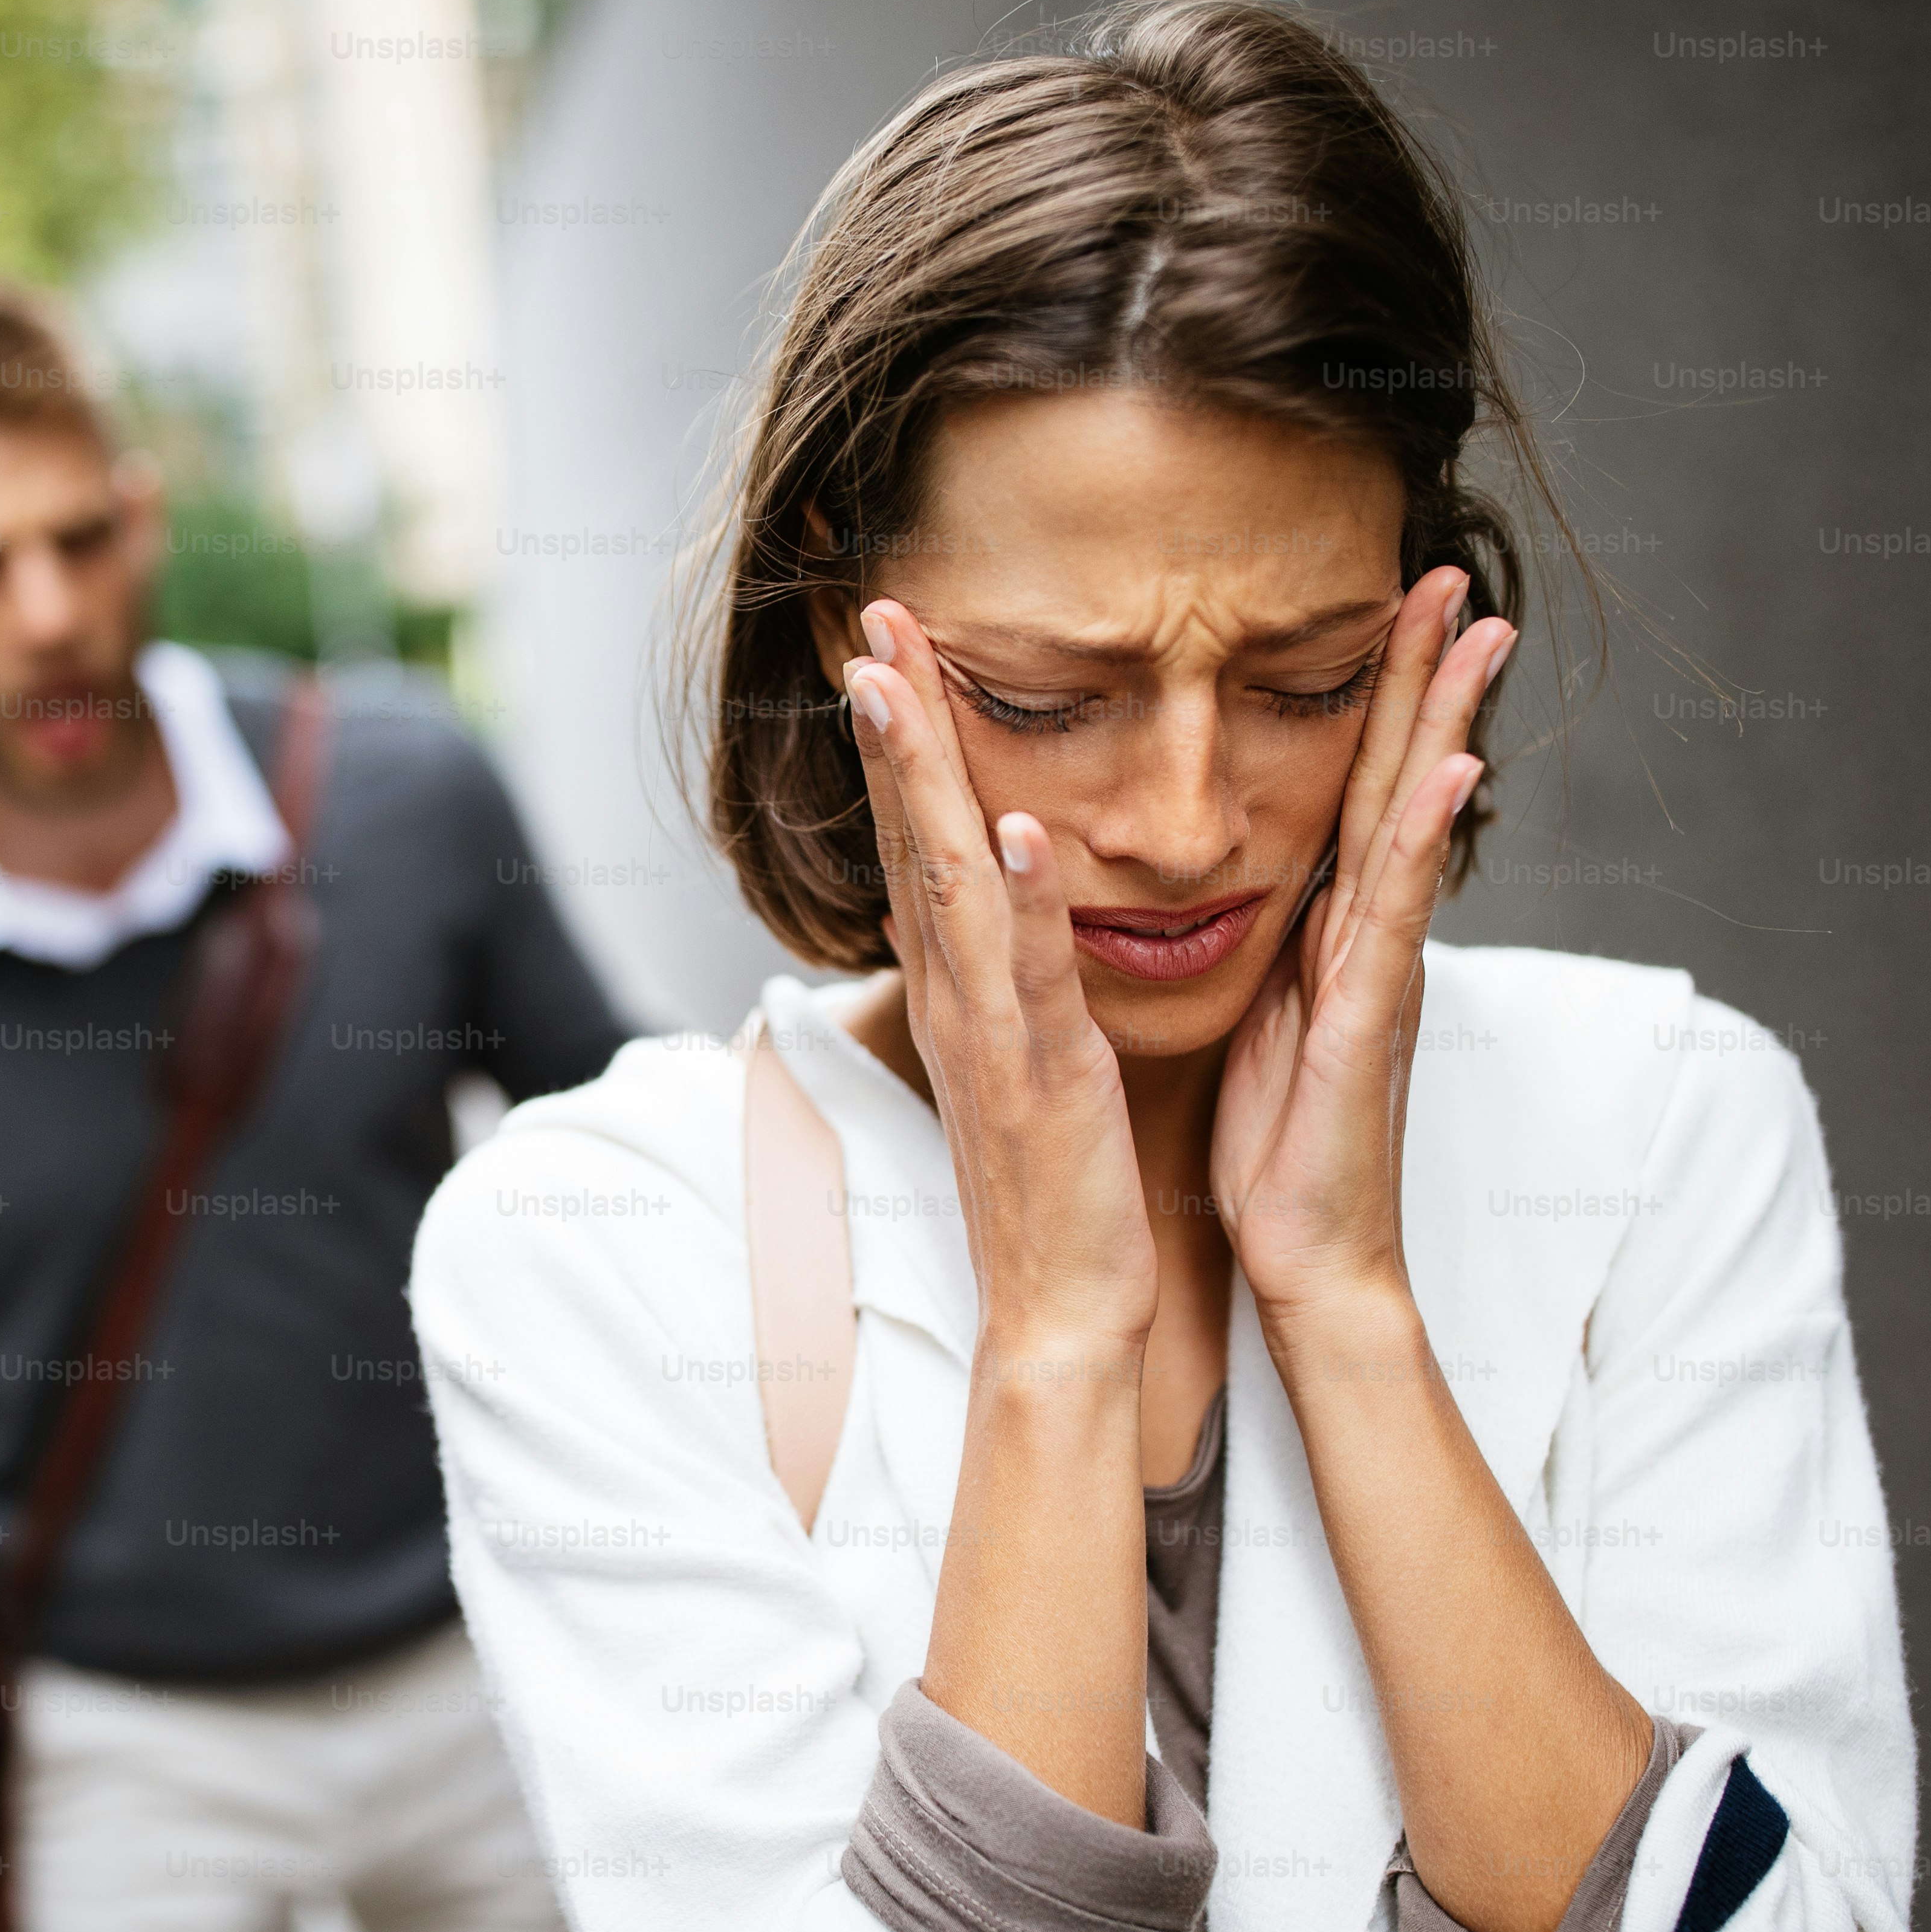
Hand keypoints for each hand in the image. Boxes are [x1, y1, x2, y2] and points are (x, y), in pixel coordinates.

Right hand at [843, 600, 1156, 1363]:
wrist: (1060, 1311)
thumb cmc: (1054, 1189)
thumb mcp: (1018, 1059)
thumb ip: (994, 978)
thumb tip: (967, 906)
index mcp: (958, 990)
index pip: (915, 841)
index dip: (898, 742)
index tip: (884, 647)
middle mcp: (956, 997)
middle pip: (909, 836)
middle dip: (891, 723)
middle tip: (870, 620)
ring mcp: (993, 1032)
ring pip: (947, 882)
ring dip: (922, 779)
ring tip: (900, 683)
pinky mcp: (1048, 1074)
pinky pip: (1031, 973)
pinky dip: (1020, 897)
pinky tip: (1010, 825)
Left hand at [1210, 565, 1508, 1316]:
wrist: (1303, 1256)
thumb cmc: (1279, 1148)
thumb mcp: (1264, 1016)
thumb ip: (1278, 947)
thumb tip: (1267, 882)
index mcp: (1330, 933)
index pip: (1354, 790)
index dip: (1375, 701)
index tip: (1390, 606)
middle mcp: (1366, 937)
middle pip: (1398, 779)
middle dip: (1428, 678)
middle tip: (1453, 576)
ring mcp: (1377, 974)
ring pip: (1411, 823)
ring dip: (1446, 724)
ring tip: (1477, 630)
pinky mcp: (1364, 1022)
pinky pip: (1393, 918)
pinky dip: (1421, 844)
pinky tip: (1452, 775)